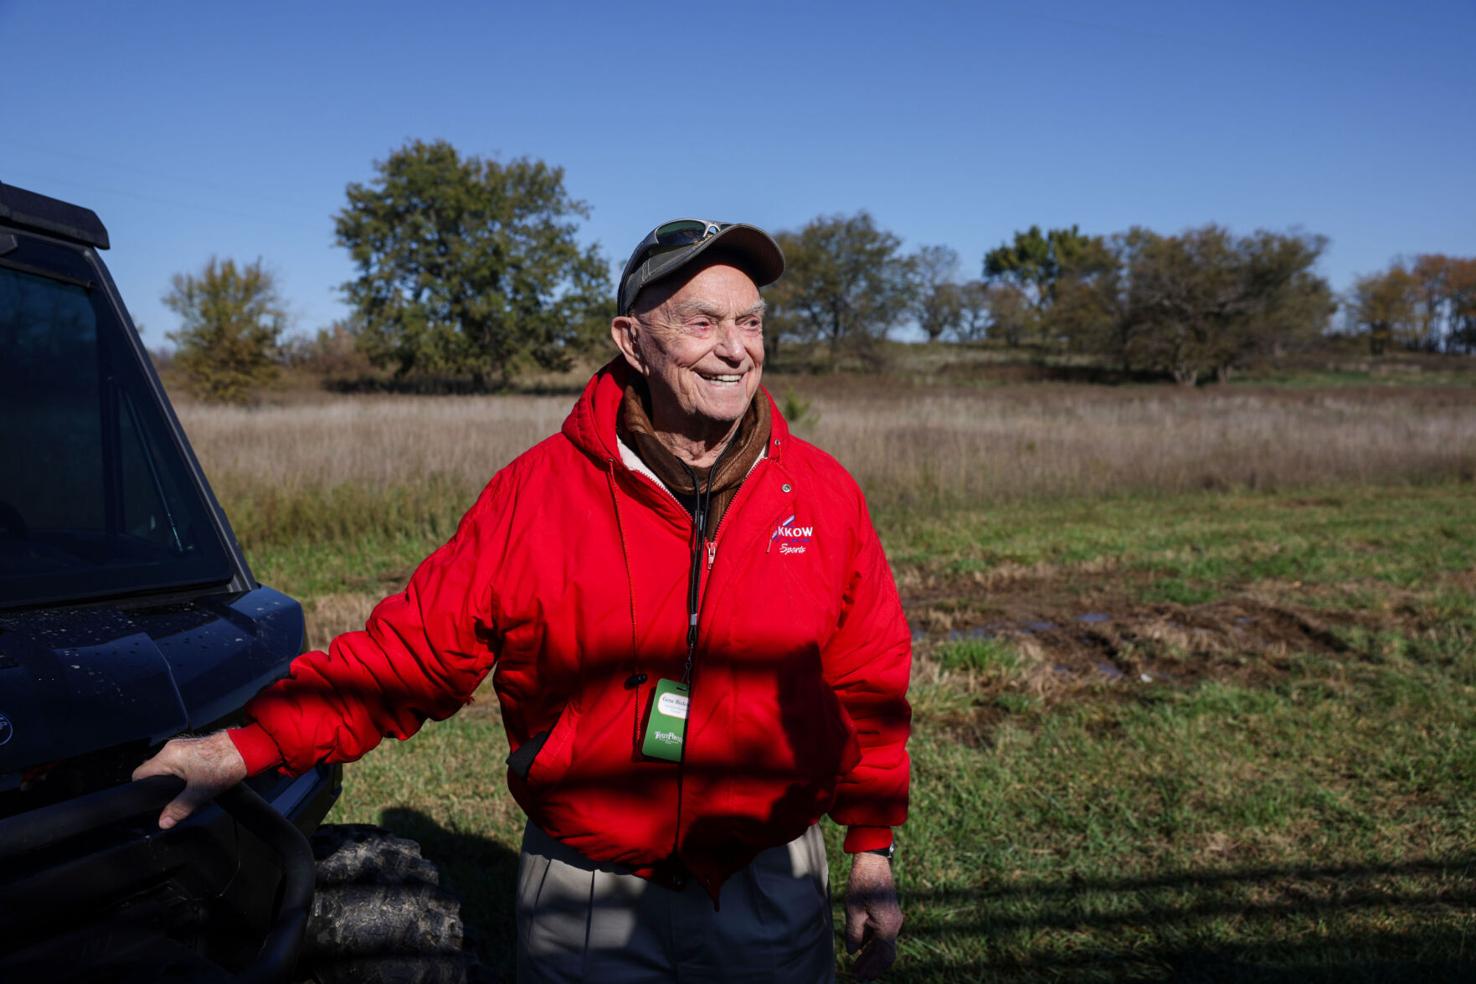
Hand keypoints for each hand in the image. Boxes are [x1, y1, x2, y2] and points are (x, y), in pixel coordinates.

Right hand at [132, 731, 247, 828]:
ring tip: (183, 793)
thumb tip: (164, 821)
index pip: (140, 774)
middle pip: (153, 771)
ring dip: (173, 781)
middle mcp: (172, 748)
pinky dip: (182, 774)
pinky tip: (193, 783)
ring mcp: (184, 746)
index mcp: (168, 756)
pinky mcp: (195, 748)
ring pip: (168, 767)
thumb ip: (178, 808)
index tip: (149, 802)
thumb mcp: (199, 793)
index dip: (142, 790)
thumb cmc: (225, 764)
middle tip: (169, 801)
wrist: (248, 748)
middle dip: (159, 787)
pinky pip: (180, 763)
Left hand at [844, 851, 902, 978]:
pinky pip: (883, 933)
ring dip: (871, 955)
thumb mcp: (853, 911)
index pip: (883, 957)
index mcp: (887, 927)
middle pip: (885, 953)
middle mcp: (895, 924)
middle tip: (858, 976)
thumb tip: (852, 952)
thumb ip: (854, 934)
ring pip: (884, 943)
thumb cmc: (862, 884)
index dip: (872, 969)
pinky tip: (861, 948)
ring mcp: (893, 918)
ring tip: (857, 965)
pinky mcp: (889, 911)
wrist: (873, 861)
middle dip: (872, 966)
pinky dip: (873, 943)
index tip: (860, 977)